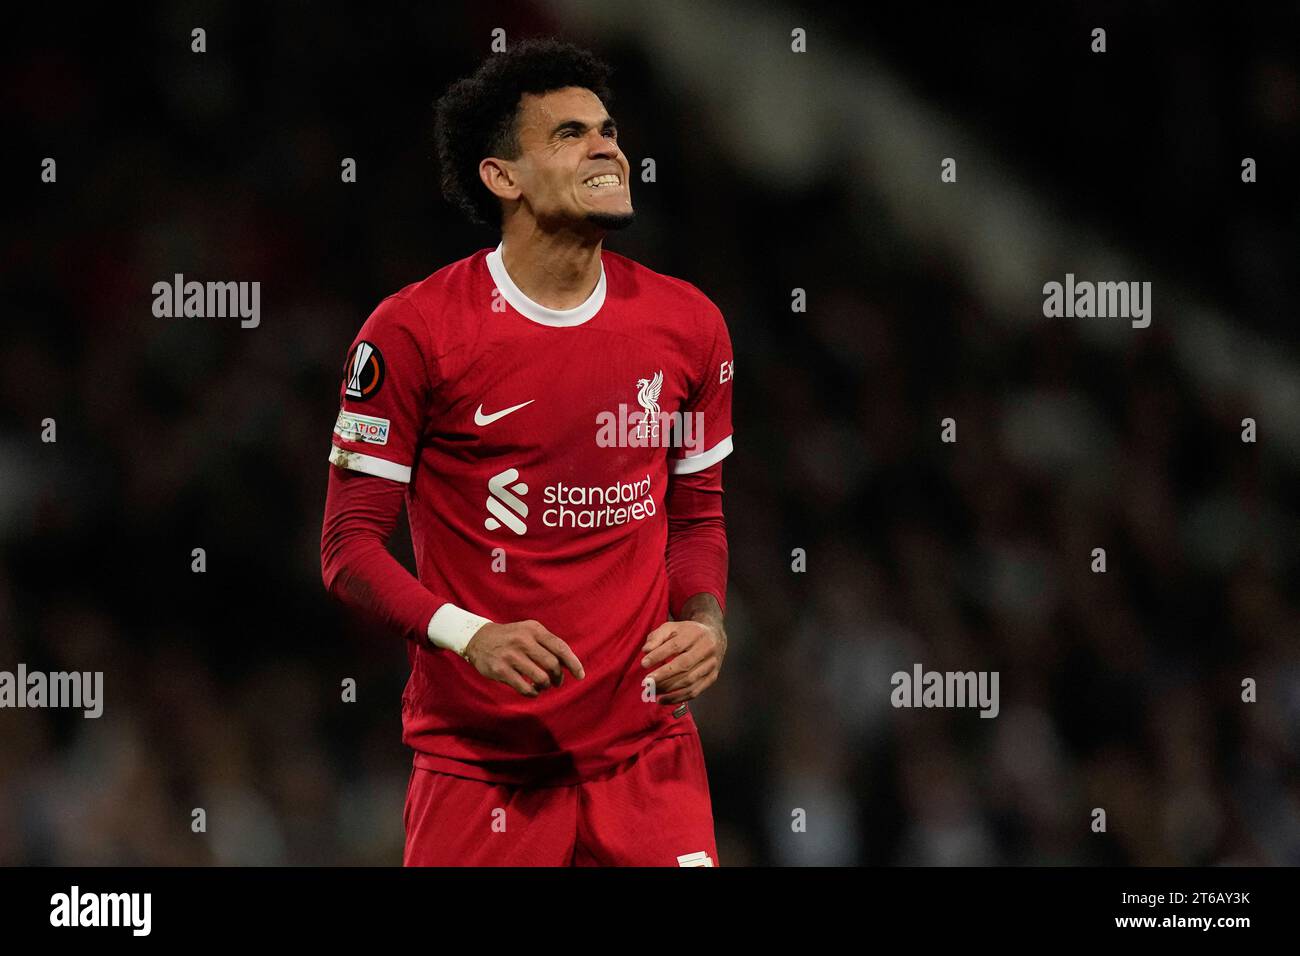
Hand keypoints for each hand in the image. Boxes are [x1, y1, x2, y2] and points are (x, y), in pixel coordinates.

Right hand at [464, 620, 584, 697]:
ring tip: (543, 686)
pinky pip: (525, 688)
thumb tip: (569, 665)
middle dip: (558, 677)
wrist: (478, 639)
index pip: (560, 647)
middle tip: (556, 682)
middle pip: (552, 664)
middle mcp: (523, 641)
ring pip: (540, 678)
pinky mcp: (500, 670)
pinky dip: (533, 693)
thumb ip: (548, 644)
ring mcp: (511, 655)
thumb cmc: (511, 638)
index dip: (573, 663)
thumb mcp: (529, 632)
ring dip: (545, 686)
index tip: (580, 676)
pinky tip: (532, 691)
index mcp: (534, 630)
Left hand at [640, 617, 726, 704]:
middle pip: (684, 664)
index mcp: (694, 634)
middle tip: (647, 682)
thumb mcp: (671, 628)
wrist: (714, 636)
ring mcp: (711, 665)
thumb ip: (657, 637)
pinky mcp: (712, 677)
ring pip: (689, 680)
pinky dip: (677, 698)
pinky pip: (695, 692)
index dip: (659, 655)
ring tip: (652, 691)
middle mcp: (706, 649)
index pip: (675, 646)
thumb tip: (645, 651)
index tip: (643, 664)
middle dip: (663, 675)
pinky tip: (663, 700)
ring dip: (668, 689)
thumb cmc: (687, 633)